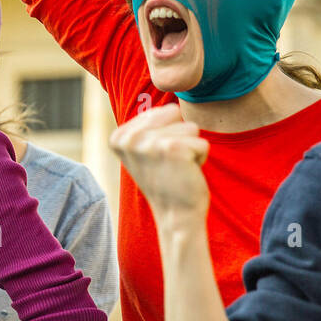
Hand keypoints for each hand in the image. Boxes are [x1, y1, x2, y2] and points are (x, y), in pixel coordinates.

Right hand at [108, 104, 209, 220]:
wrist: (176, 216)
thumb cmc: (166, 180)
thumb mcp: (144, 151)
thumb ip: (147, 126)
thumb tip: (170, 105)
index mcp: (118, 137)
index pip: (162, 111)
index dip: (167, 134)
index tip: (159, 158)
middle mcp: (129, 138)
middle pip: (175, 114)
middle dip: (180, 137)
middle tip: (170, 163)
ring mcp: (149, 144)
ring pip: (190, 127)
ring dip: (190, 148)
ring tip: (178, 168)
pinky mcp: (173, 149)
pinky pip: (202, 142)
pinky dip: (201, 158)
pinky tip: (187, 174)